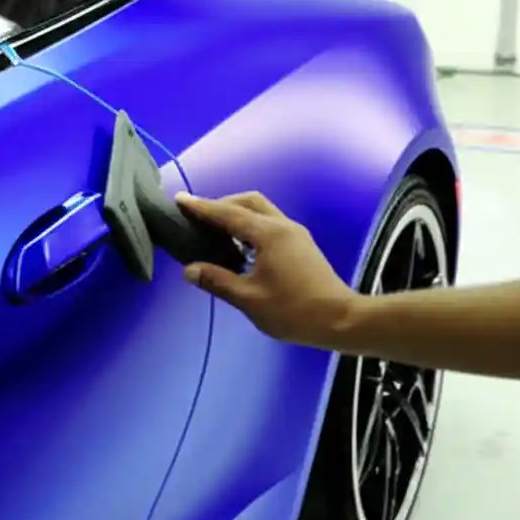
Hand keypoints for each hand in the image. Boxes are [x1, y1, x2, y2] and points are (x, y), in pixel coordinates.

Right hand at [175, 191, 359, 348]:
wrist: (339, 320)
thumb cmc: (292, 311)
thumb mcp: (249, 299)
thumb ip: (217, 281)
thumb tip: (190, 270)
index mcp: (268, 234)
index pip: (228, 214)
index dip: (202, 207)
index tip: (180, 200)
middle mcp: (282, 226)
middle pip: (248, 202)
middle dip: (221, 205)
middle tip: (198, 218)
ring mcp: (295, 234)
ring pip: (261, 211)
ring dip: (237, 215)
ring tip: (215, 231)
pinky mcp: (300, 244)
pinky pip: (269, 224)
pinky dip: (249, 226)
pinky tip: (239, 246)